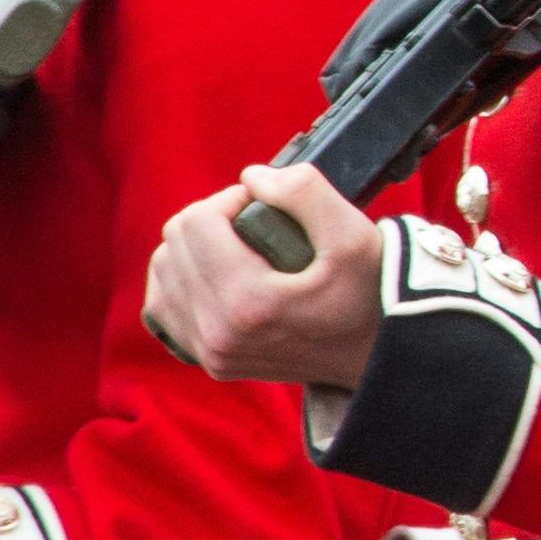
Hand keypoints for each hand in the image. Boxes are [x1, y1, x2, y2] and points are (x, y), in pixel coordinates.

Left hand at [143, 165, 384, 389]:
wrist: (378, 352)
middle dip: (211, 219)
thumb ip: (304, 191)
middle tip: (254, 219)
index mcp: (248, 302)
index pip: (197, 223)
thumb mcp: (352, 234)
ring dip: (192, 247)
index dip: (229, 198)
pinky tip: (214, 273)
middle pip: (173, 245)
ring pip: (162, 273)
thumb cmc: (370, 292)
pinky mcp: (209, 361)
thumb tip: (252, 178)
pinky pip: (163, 308)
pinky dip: (181, 281)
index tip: (264, 202)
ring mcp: (210, 352)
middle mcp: (219, 332)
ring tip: (237, 245)